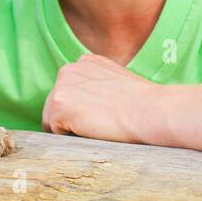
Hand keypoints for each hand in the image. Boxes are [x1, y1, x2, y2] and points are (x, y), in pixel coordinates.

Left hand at [41, 53, 168, 143]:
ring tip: (96, 128)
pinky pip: (54, 132)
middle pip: (55, 106)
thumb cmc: (142, 105)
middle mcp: (69, 70)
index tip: (102, 117)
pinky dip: (70, 138)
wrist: (149, 111)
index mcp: (84, 63)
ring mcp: (61, 86)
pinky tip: (92, 130)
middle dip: (71, 120)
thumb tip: (88, 104)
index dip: (82, 111)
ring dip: (69, 129)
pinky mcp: (58, 105)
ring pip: (52, 120)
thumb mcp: (117, 83)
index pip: (70, 94)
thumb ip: (97, 86)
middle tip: (99, 125)